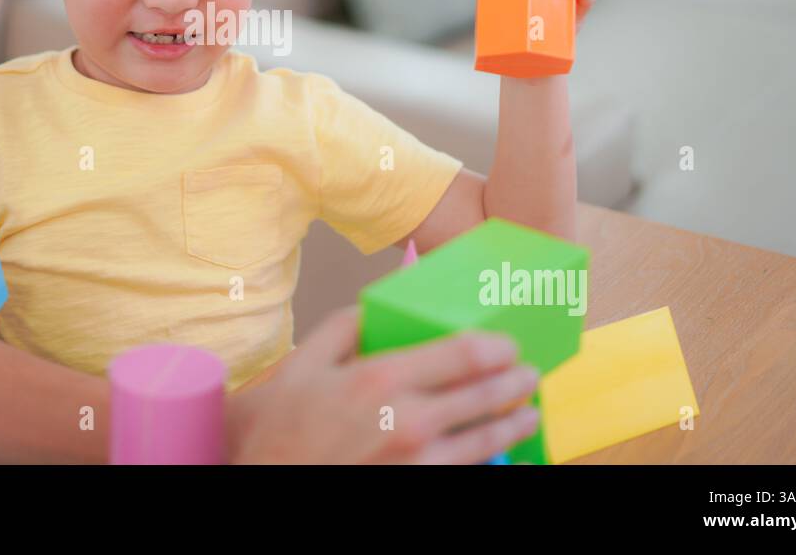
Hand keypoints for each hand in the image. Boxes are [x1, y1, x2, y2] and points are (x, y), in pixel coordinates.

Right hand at [228, 307, 539, 463]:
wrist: (268, 483)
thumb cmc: (278, 432)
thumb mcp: (298, 366)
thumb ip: (340, 328)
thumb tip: (375, 307)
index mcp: (380, 379)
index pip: (462, 355)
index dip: (497, 346)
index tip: (508, 343)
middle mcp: (408, 420)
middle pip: (484, 395)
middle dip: (516, 382)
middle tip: (528, 374)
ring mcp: (417, 462)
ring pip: (487, 440)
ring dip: (515, 422)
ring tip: (527, 413)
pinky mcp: (418, 487)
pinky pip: (469, 472)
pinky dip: (494, 462)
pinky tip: (504, 456)